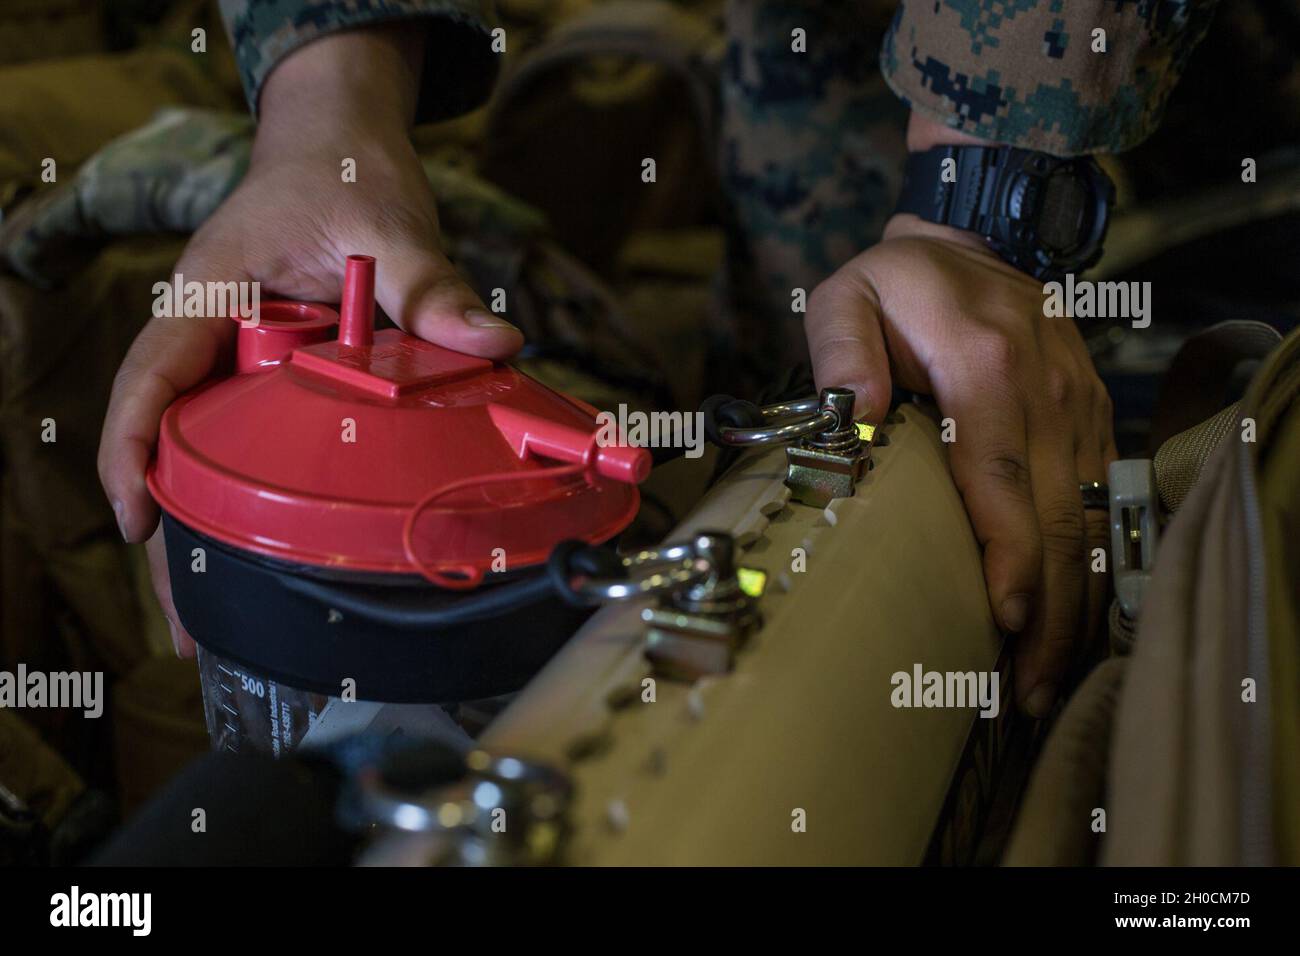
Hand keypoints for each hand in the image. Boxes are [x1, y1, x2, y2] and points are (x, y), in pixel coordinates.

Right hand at [97, 27, 521, 656]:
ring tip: (219, 613)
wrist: (341, 145)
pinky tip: (275, 551)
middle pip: (170, 435)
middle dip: (172, 522)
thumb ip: (431, 285)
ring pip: (210, 448)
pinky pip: (260, 437)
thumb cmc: (342, 172)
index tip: (139, 518)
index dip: (132, 449)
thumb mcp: (388, 221)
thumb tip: (494, 342)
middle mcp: (212, 333)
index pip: (150, 376)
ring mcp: (241, 357)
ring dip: (212, 522)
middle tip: (189, 615)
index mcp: (209, 292)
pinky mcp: (277, 374)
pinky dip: (261, 492)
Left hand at [805, 212, 1115, 716]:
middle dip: (1047, 608)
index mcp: (986, 363)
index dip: (1008, 554)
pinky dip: (1086, 561)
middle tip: (1023, 686)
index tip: (1002, 618)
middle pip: (1056, 515)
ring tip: (1043, 675)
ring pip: (1086, 516)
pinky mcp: (1089, 415)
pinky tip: (1068, 614)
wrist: (964, 246)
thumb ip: (841, 350)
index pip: (1002, 475)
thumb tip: (858, 412)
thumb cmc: (896, 284)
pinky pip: (1096, 498)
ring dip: (1074, 600)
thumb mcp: (846, 296)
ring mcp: (1079, 401)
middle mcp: (1046, 387)